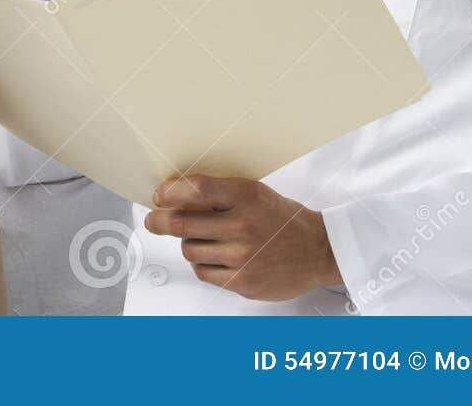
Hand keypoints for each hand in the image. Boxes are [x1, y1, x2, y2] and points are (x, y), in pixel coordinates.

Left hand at [144, 176, 340, 301]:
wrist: (319, 250)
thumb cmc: (283, 219)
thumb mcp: (255, 193)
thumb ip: (220, 194)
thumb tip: (175, 196)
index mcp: (245, 196)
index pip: (194, 189)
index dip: (169, 192)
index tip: (159, 195)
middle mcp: (242, 225)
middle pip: (181, 223)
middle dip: (159, 221)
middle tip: (153, 220)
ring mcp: (242, 256)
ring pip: (189, 250)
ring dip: (189, 243)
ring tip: (202, 239)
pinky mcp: (243, 282)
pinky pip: (203, 273)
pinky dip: (203, 264)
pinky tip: (215, 257)